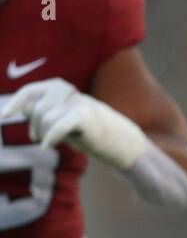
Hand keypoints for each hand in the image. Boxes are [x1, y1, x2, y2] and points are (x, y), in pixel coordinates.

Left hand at [1, 78, 148, 169]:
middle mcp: (72, 94)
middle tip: (39, 138)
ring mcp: (80, 104)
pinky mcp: (87, 117)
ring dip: (44, 134)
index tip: (5, 116)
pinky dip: (50, 137)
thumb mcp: (65, 121)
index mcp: (65, 92)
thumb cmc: (91, 134)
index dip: (17, 102)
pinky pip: (58, 125)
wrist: (123, 143)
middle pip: (38, 108)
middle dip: (34, 126)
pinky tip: (48, 147)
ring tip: (51, 142)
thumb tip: (22, 107)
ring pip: (46, 118)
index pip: (33, 90)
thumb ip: (45, 112)